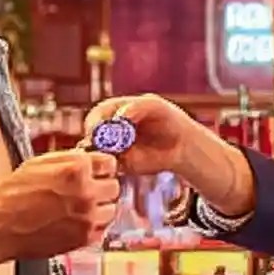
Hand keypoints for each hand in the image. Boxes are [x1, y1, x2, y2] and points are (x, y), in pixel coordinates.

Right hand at [0, 150, 119, 259]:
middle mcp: (86, 192)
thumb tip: (87, 157)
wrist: (1, 227)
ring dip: (101, 207)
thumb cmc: (13, 197)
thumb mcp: (38, 163)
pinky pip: (102, 229)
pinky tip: (78, 221)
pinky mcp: (84, 238)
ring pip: (112, 209)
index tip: (97, 171)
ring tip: (82, 207)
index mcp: (76, 169)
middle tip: (88, 189)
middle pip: (114, 186)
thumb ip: (68, 158)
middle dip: (102, 186)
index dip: (100, 167)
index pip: (110, 163)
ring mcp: (87, 217)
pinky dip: (94, 225)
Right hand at [81, 94, 210, 175]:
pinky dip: (111, 168)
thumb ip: (136, 107)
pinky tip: (120, 166)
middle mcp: (107, 130)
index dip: (95, 124)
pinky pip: (109, 169)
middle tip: (106, 148)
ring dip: (101, 157)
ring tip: (116, 157)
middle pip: (91, 137)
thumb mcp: (154, 105)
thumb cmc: (167, 118)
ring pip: (97, 154)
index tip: (99, 131)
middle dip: (95, 143)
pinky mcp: (120, 165)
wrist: (181, 143)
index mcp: (111, 111)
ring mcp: (112, 148)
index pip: (95, 116)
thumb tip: (119, 117)